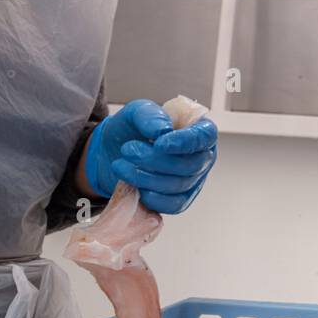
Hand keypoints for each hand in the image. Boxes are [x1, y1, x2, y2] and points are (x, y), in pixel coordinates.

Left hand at [83, 100, 216, 213]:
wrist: (112, 152)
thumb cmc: (132, 129)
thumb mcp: (137, 112)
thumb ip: (151, 115)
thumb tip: (162, 130)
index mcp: (198, 130)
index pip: (206, 136)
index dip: (186, 142)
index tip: (160, 143)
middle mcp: (201, 157)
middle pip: (191, 164)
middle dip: (156, 160)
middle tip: (128, 149)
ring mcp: (193, 181)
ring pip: (179, 185)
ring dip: (146, 177)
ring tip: (121, 165)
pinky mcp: (180, 200)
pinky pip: (173, 205)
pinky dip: (151, 197)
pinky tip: (133, 185)